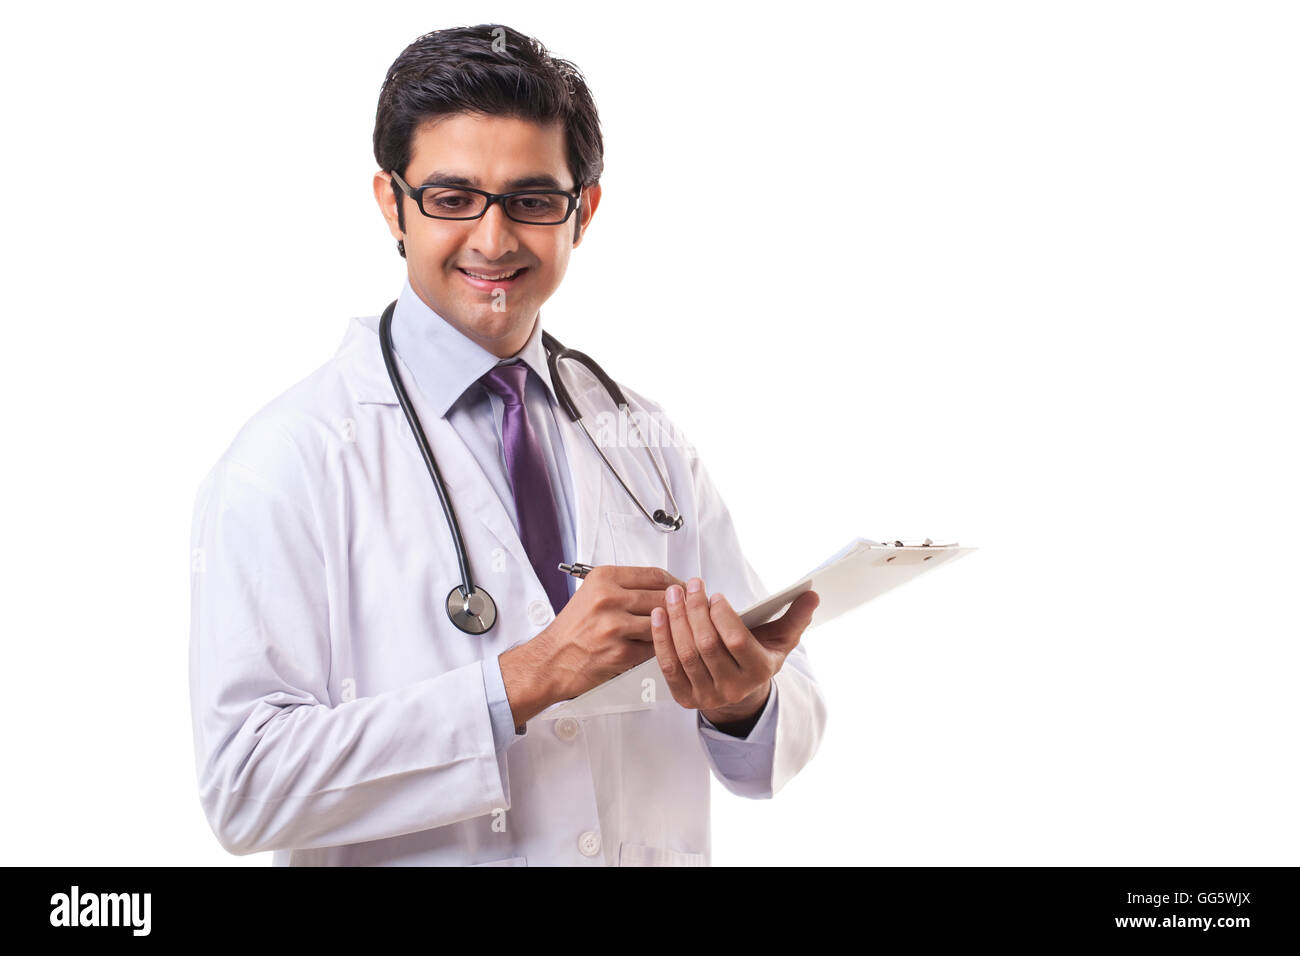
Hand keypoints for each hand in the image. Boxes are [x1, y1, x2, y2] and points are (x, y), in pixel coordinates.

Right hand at [502, 565, 684, 720]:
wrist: (551, 660)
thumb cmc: (573, 630)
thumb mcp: (593, 594)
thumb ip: (625, 587)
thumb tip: (664, 585)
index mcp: (604, 578)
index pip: (655, 574)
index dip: (676, 582)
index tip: (685, 589)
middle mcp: (608, 598)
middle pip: (663, 597)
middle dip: (678, 606)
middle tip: (685, 611)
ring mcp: (615, 625)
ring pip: (662, 622)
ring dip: (669, 628)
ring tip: (670, 631)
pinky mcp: (620, 651)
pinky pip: (654, 647)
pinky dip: (657, 648)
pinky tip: (652, 647)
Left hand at [651, 578, 818, 733]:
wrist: (740, 693)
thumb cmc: (758, 657)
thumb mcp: (781, 639)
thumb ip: (795, 616)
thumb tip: (812, 595)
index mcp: (758, 672)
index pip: (736, 641)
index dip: (722, 615)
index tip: (715, 595)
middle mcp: (733, 688)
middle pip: (707, 645)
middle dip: (695, 610)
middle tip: (690, 586)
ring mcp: (707, 695)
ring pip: (685, 653)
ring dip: (675, 620)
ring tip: (673, 594)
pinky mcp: (685, 697)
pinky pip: (668, 665)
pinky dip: (661, 638)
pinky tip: (659, 615)